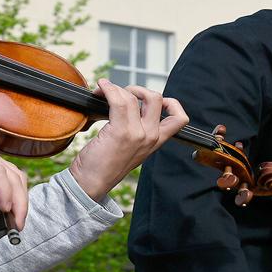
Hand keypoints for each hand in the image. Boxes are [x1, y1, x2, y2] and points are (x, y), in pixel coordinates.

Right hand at [0, 128, 28, 229]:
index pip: (7, 179)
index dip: (16, 203)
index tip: (14, 225)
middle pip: (14, 176)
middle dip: (22, 204)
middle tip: (19, 228)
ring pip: (9, 173)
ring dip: (17, 200)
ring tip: (13, 221)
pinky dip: (3, 190)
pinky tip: (3, 207)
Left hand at [69, 79, 190, 200]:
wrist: (91, 183)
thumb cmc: (104, 165)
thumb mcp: (130, 148)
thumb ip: (137, 130)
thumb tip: (128, 102)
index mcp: (156, 142)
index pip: (179, 119)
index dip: (171, 103)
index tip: (151, 100)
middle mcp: (151, 137)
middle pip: (156, 98)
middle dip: (137, 89)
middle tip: (121, 95)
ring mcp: (138, 134)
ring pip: (133, 96)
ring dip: (115, 88)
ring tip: (103, 93)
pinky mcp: (121, 132)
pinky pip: (118, 100)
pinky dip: (108, 89)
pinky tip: (100, 87)